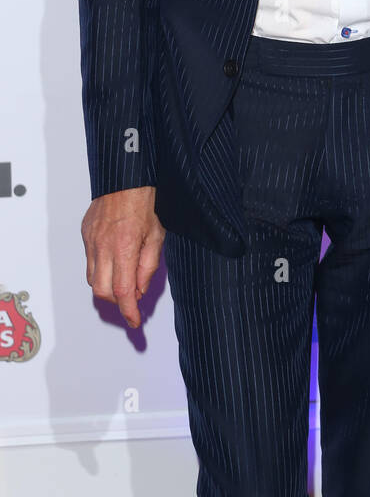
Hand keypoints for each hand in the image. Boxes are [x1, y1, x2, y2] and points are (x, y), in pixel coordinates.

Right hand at [81, 187, 164, 328]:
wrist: (127, 176)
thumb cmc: (145, 199)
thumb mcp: (157, 234)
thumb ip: (148, 265)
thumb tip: (140, 289)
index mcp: (124, 246)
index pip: (123, 290)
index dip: (129, 310)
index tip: (134, 320)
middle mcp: (103, 246)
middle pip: (102, 291)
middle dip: (117, 300)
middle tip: (133, 298)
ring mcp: (91, 240)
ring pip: (92, 278)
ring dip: (107, 286)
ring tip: (124, 278)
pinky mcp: (85, 234)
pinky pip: (88, 260)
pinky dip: (100, 268)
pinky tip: (114, 261)